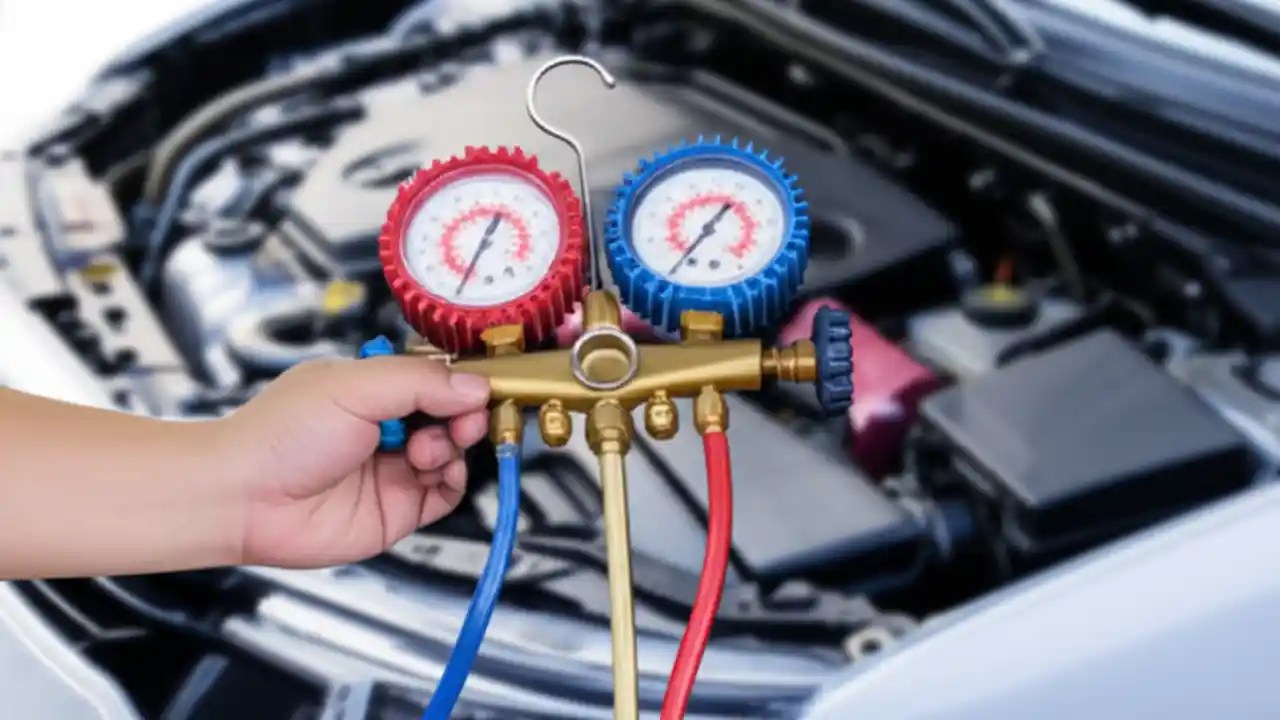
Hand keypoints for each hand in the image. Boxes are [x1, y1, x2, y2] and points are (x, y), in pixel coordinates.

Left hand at [223, 356, 490, 567]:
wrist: (245, 499)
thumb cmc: (282, 435)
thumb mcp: (354, 388)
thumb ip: (420, 383)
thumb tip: (476, 386)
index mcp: (374, 387)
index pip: (437, 378)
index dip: (463, 382)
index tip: (481, 385)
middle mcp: (387, 426)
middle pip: (452, 416)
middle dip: (465, 414)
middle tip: (463, 419)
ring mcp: (394, 468)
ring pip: (454, 453)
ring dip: (452, 447)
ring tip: (424, 451)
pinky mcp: (398, 509)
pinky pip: (447, 494)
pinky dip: (454, 480)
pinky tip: (435, 471)